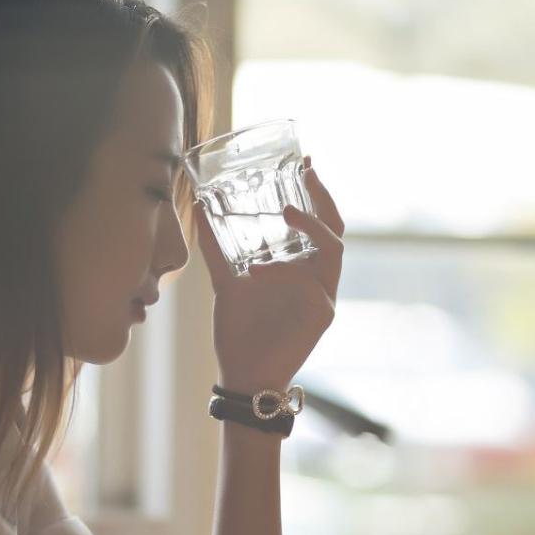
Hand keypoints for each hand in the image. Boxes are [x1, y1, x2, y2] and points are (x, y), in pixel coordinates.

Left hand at [195, 156, 345, 394]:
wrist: (242, 371)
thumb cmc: (239, 330)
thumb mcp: (225, 280)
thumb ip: (216, 247)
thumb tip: (198, 208)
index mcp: (300, 266)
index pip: (317, 223)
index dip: (315, 193)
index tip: (304, 163)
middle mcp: (318, 278)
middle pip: (336, 228)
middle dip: (324, 198)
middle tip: (307, 172)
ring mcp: (324, 296)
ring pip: (334, 250)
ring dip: (313, 227)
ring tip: (287, 211)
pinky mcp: (322, 316)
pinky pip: (308, 283)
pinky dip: (283, 272)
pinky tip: (255, 271)